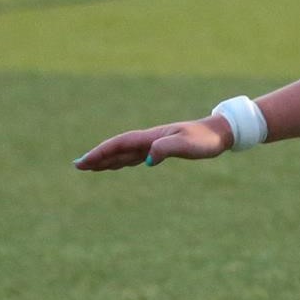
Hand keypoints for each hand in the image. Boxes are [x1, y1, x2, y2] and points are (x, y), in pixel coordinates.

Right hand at [75, 117, 233, 170]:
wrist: (220, 132)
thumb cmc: (205, 140)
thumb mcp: (187, 145)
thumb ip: (166, 149)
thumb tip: (147, 160)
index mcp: (151, 137)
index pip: (120, 144)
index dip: (101, 152)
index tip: (84, 161)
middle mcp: (149, 139)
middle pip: (118, 148)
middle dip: (98, 156)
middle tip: (78, 165)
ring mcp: (155, 143)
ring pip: (125, 152)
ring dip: (108, 159)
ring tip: (92, 166)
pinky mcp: (162, 148)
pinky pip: (136, 155)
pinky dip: (123, 159)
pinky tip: (120, 164)